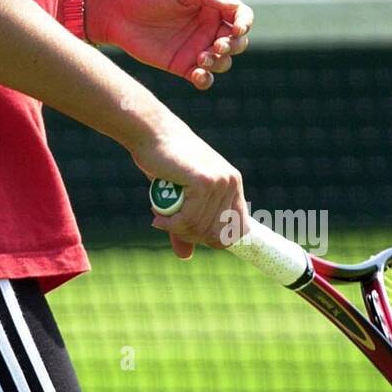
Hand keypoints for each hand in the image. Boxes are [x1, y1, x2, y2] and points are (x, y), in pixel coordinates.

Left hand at [88, 0, 252, 90]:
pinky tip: (198, 75)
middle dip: (233, 45)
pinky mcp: (182, 66)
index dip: (244, 23)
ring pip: (223, 62)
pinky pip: (204, 78)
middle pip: (237, 42)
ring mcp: (197, 48)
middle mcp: (208, 28)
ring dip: (220, 62)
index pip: (240, 16)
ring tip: (203, 58)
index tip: (237, 29)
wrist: (116, 13)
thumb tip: (236, 8)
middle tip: (218, 45)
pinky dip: (206, 79)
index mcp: (211, 7)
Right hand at [128, 115, 247, 259]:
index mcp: (232, 185)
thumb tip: (186, 256)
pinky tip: (157, 216)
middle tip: (169, 225)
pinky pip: (188, 219)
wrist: (151, 134)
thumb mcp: (178, 197)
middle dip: (192, 236)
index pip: (239, 230)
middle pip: (219, 235)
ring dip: (176, 228)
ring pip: (201, 228)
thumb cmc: (164, 163)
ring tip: (160, 215)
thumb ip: (184, 225)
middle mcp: (230, 183)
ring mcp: (219, 181)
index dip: (216, 240)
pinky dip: (170, 223)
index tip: (189, 233)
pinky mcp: (203, 182)